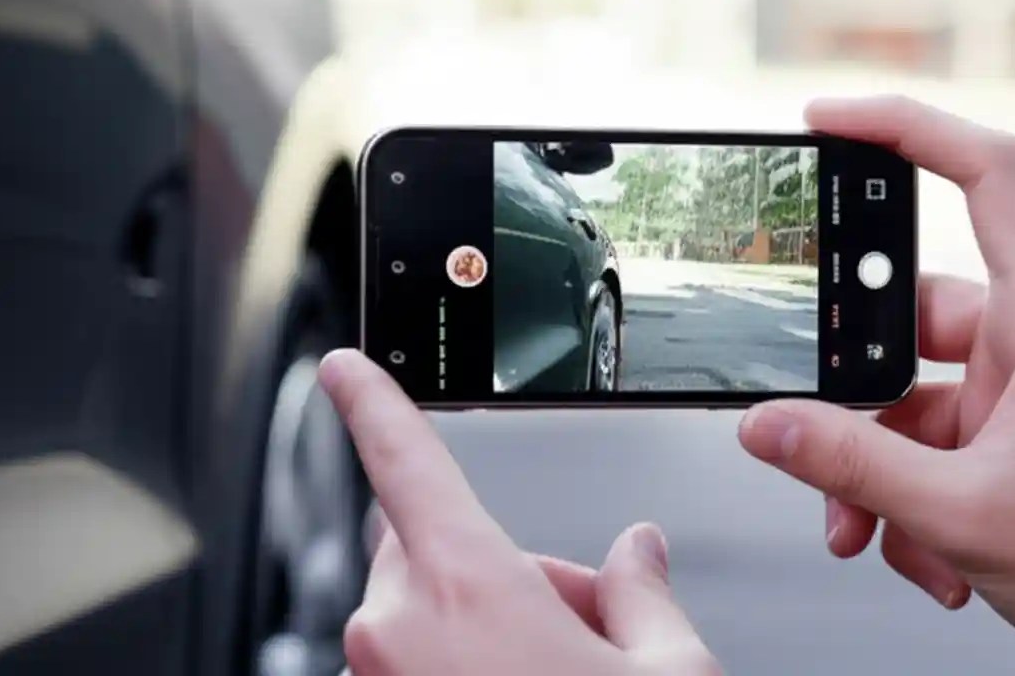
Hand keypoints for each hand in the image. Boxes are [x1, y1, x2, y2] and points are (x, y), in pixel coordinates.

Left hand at [319, 350, 722, 675]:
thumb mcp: (670, 674)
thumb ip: (643, 595)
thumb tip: (637, 557)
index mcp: (462, 591)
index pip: (405, 460)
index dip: (374, 403)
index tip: (344, 369)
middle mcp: (396, 633)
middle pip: (446, 551)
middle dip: (514, 571)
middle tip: (587, 626)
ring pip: (434, 616)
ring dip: (492, 629)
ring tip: (565, 672)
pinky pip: (416, 664)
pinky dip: (464, 668)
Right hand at [738, 96, 1014, 673]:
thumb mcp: (965, 516)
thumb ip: (852, 468)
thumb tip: (769, 428)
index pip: (986, 177)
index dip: (905, 130)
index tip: (828, 122)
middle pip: (905, 313)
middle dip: (850, 390)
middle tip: (810, 426)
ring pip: (902, 394)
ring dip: (870, 464)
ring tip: (868, 525)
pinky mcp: (1002, 432)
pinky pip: (920, 440)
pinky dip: (898, 492)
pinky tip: (914, 549)